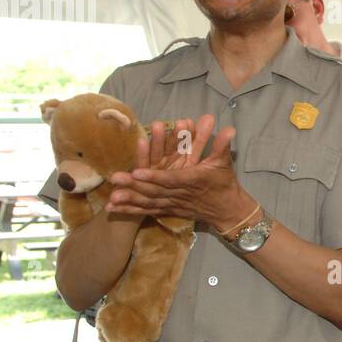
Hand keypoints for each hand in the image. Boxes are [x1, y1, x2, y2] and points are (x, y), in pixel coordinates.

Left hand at [105, 113, 248, 226]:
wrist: (228, 210)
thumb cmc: (224, 183)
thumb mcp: (224, 163)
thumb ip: (222, 146)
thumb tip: (230, 129)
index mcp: (193, 181)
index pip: (171, 179)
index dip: (155, 177)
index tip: (138, 172)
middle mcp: (180, 195)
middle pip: (154, 192)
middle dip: (134, 187)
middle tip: (116, 179)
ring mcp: (174, 205)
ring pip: (149, 203)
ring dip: (130, 201)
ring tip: (111, 198)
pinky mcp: (169, 211)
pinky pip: (148, 211)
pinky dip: (131, 210)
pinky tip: (113, 209)